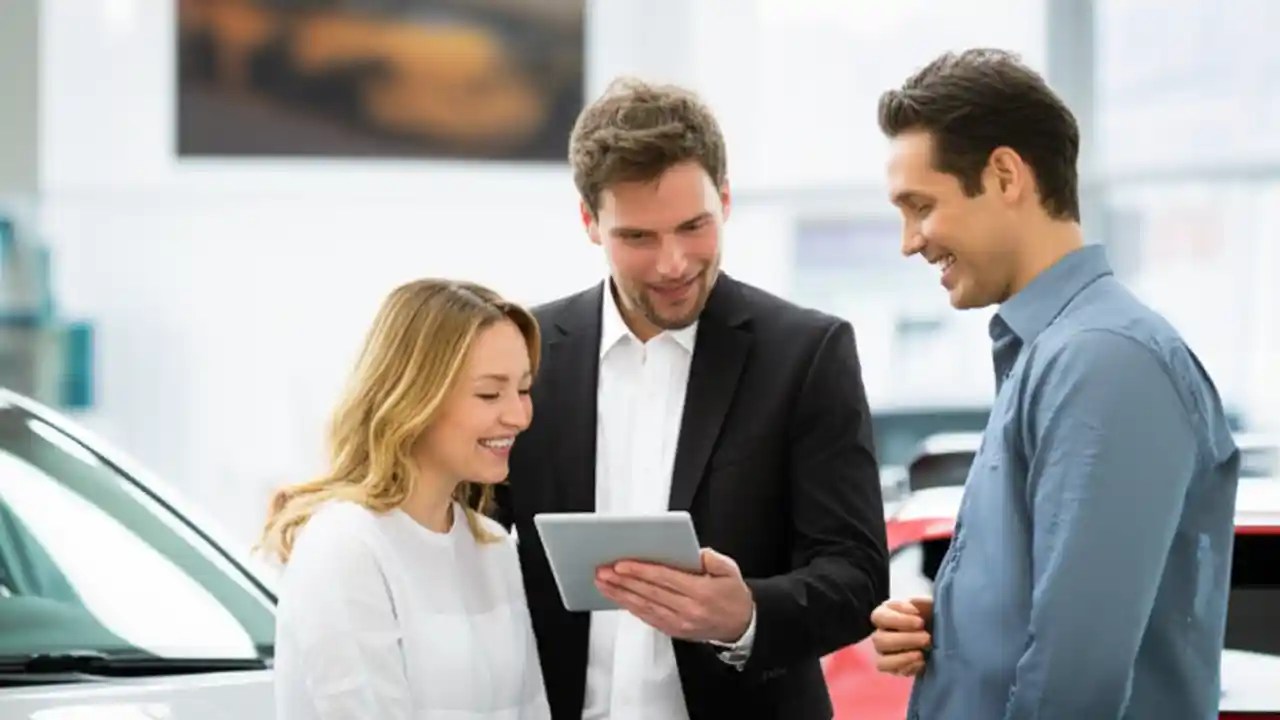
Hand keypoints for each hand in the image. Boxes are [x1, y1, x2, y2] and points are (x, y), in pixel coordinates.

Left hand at [595, 548, 752, 642]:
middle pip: (649, 592)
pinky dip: (630, 606)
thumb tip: (691, 550)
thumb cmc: (733, 595)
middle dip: (623, 581)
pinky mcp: (674, 631)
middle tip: (603, 570)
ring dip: (620, 594)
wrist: (741, 625)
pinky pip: (648, 617)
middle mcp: (688, 610)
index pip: (664, 579)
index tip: (621, 563)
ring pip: (644, 606)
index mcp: (701, 592)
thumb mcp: (730, 570)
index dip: (640, 570)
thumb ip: (710, 558)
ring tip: (602, 582)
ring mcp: (679, 623)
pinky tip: (618, 597)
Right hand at [870, 597, 932, 676]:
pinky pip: (893, 671)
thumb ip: (920, 603)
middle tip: (927, 638)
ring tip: (922, 653)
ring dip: (903, 657)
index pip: (879, 618)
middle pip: (879, 640)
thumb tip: (914, 604)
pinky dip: (908, 667)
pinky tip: (923, 662)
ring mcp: (884, 654)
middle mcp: (879, 634)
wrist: (938, 632)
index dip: (899, 620)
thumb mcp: (927, 605)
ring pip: (882, 660)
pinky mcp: (894, 668)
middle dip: (905, 640)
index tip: (920, 621)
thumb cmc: (928, 615)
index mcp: (883, 615)